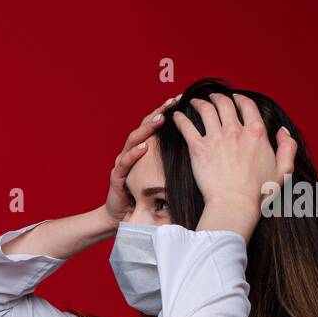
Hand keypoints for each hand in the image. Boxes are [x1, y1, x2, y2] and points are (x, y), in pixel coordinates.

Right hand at [104, 94, 181, 224]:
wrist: (122, 216)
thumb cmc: (144, 197)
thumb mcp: (164, 179)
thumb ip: (175, 165)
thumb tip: (200, 156)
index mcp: (143, 150)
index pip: (155, 126)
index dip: (166, 112)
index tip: (180, 100)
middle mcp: (131, 152)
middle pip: (144, 127)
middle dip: (158, 113)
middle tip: (172, 102)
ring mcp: (122, 163)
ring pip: (132, 140)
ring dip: (146, 129)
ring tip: (160, 120)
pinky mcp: (117, 177)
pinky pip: (124, 163)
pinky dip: (133, 154)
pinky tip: (143, 147)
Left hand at [171, 93, 296, 233]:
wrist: (235, 203)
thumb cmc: (259, 191)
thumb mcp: (283, 169)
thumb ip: (287, 147)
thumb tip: (283, 131)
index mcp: (257, 133)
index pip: (248, 107)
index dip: (241, 99)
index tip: (236, 98)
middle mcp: (236, 131)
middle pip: (225, 104)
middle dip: (218, 97)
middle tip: (213, 97)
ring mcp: (216, 138)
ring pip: (206, 111)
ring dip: (199, 103)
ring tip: (194, 101)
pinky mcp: (198, 148)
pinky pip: (186, 127)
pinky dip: (180, 119)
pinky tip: (176, 116)